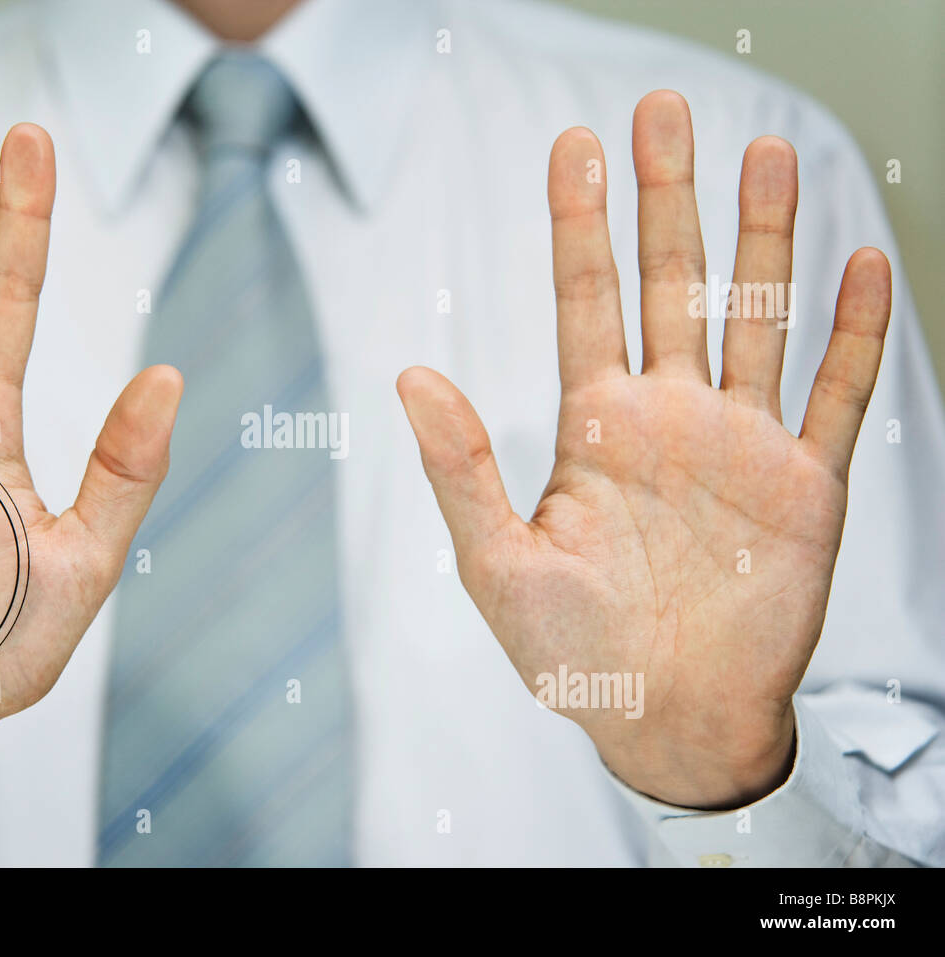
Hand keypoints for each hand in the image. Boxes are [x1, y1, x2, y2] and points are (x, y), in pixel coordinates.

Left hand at [397, 91, 890, 808]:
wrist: (666, 724)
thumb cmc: (572, 653)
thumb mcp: (496, 561)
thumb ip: (461, 466)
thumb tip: (410, 374)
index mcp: (595, 427)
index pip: (585, 300)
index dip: (581, 222)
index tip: (573, 145)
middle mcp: (668, 417)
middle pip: (670, 283)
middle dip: (666, 197)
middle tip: (661, 111)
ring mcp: (739, 444)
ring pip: (755, 318)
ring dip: (762, 237)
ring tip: (764, 151)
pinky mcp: (803, 485)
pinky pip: (836, 394)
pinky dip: (853, 332)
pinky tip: (859, 262)